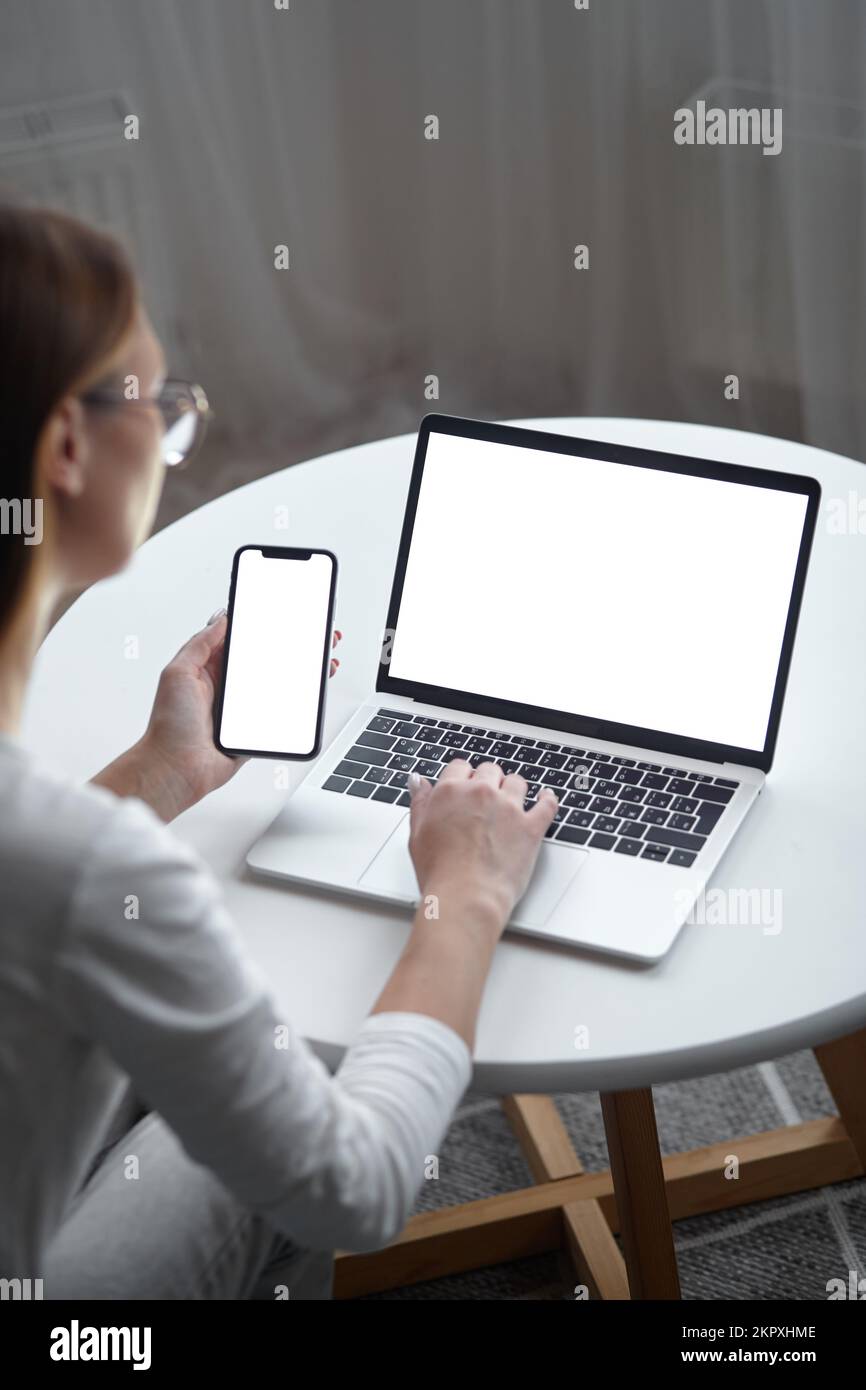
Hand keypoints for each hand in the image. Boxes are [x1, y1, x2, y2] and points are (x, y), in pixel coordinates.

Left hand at [93, 611, 341, 819]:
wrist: (175, 769)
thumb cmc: (169, 725)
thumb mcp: (177, 672)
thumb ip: (200, 644)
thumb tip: (221, 618)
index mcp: (208, 669)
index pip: (240, 641)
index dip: (261, 628)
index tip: (283, 616)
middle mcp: (226, 687)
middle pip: (264, 662)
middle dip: (289, 649)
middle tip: (314, 637)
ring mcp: (241, 710)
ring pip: (277, 687)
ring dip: (299, 676)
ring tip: (322, 663)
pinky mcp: (252, 731)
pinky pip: (278, 715)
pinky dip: (295, 706)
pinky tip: (310, 695)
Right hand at [407, 759, 557, 932]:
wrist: (465, 896)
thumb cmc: (439, 872)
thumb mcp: (416, 834)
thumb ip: (420, 802)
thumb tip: (418, 782)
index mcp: (451, 791)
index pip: (460, 767)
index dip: (462, 777)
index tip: (465, 786)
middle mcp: (481, 793)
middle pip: (489, 771)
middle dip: (488, 782)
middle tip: (485, 800)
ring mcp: (509, 808)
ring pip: (516, 782)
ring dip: (513, 789)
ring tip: (510, 803)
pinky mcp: (531, 826)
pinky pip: (547, 803)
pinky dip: (547, 799)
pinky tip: (544, 798)